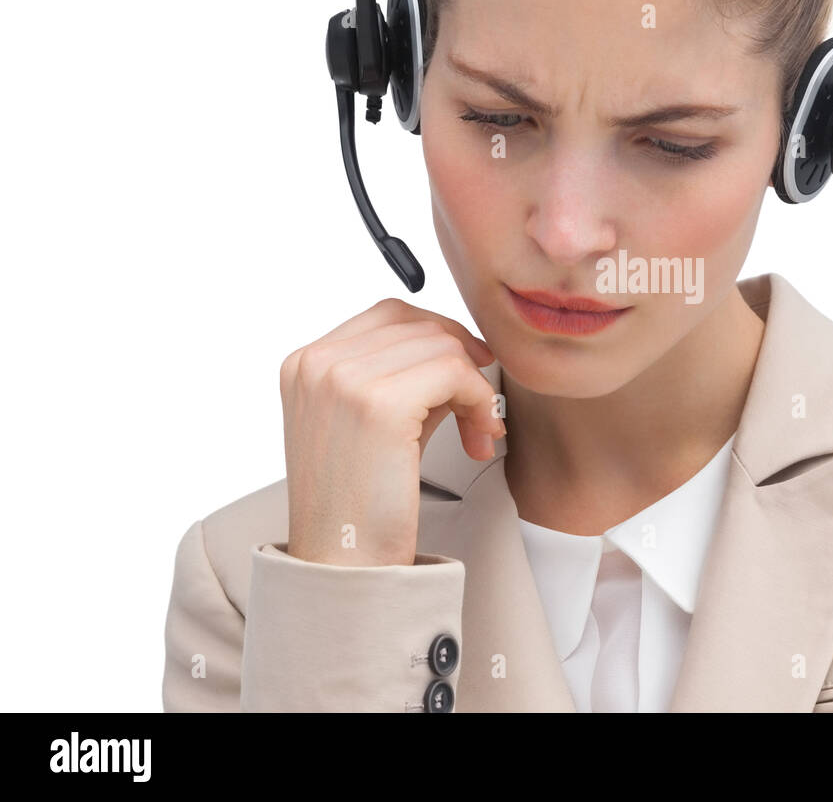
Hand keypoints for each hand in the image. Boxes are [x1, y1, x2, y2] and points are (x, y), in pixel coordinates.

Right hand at [278, 298, 504, 565]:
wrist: (342, 564)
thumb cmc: (362, 502)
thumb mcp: (372, 422)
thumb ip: (403, 376)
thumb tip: (464, 347)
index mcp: (305, 363)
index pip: (390, 315)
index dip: (440, 337)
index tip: (468, 373)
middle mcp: (317, 363)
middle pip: (420, 325)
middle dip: (462, 364)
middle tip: (480, 413)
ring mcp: (342, 379)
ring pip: (442, 345)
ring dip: (475, 387)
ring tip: (479, 433)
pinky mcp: (378, 403)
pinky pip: (455, 371)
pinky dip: (479, 400)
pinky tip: (481, 436)